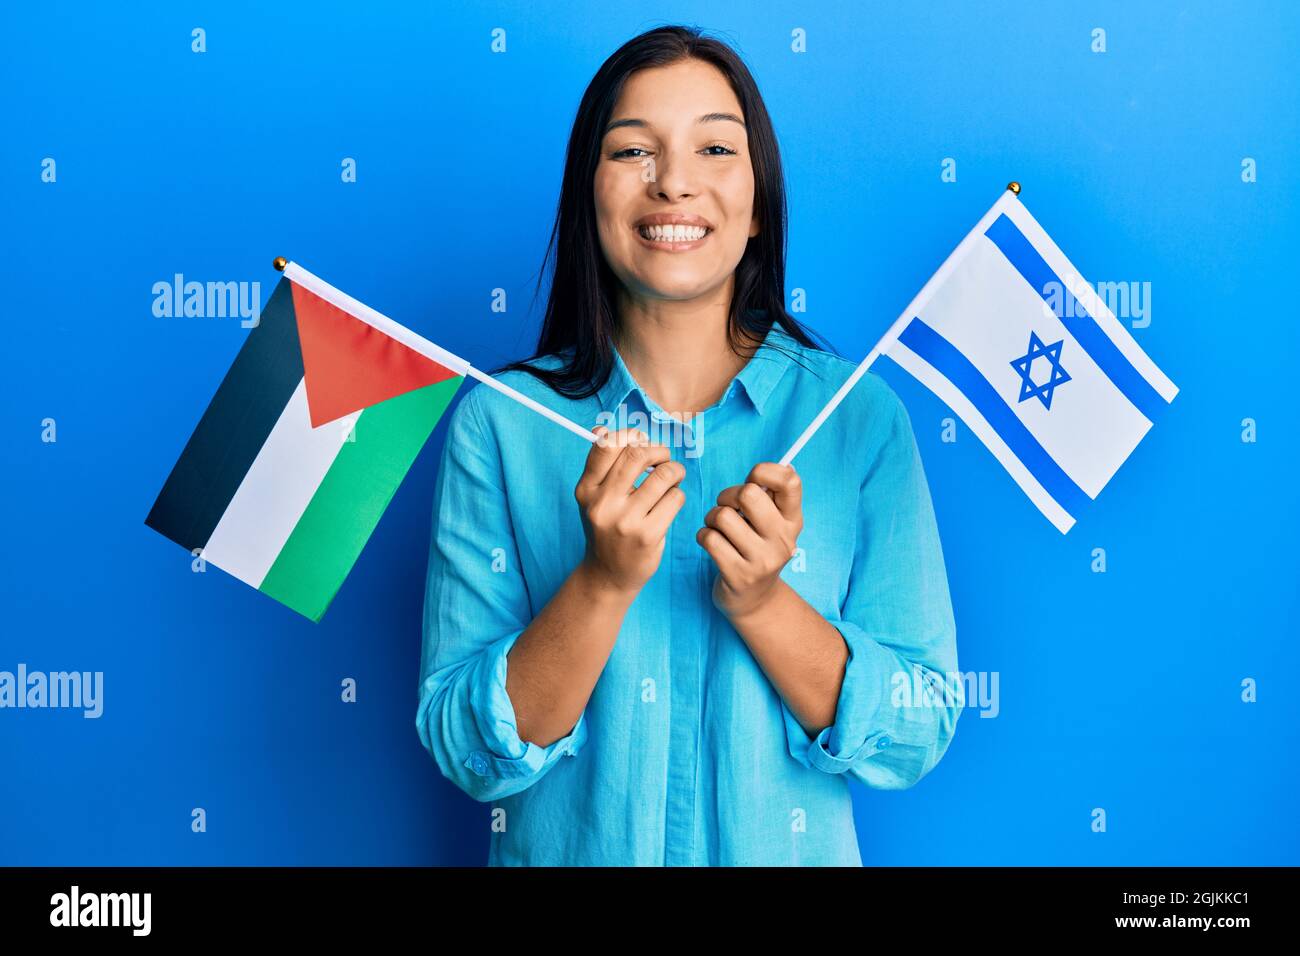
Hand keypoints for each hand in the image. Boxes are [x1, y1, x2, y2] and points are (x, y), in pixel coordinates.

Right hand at [575, 426, 686, 596]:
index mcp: (586, 489)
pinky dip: (677, 496)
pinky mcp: (647, 536)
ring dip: (674, 472)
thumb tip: (601, 429)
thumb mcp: (594, 498)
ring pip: (663, 475)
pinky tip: (669, 505)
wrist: (607, 575)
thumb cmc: (607, 528)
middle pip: (638, 454)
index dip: (630, 435)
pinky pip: (675, 498)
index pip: (606, 445)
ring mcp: (625, 521)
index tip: (640, 443)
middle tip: (663, 460)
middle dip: (659, 451)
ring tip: (672, 480)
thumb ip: (600, 466)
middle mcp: (602, 504)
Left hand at [697, 462, 802, 619]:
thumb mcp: (774, 525)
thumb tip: (784, 463)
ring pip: (722, 516)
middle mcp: (782, 539)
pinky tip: (711, 543)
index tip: (752, 480)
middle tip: (726, 507)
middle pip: (748, 494)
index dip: (765, 470)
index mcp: (793, 520)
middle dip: (727, 495)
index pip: (790, 481)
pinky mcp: (739, 574)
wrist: (755, 601)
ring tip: (717, 529)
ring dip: (711, 519)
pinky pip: (709, 538)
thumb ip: (773, 497)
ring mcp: (762, 559)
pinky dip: (703, 536)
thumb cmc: (757, 549)